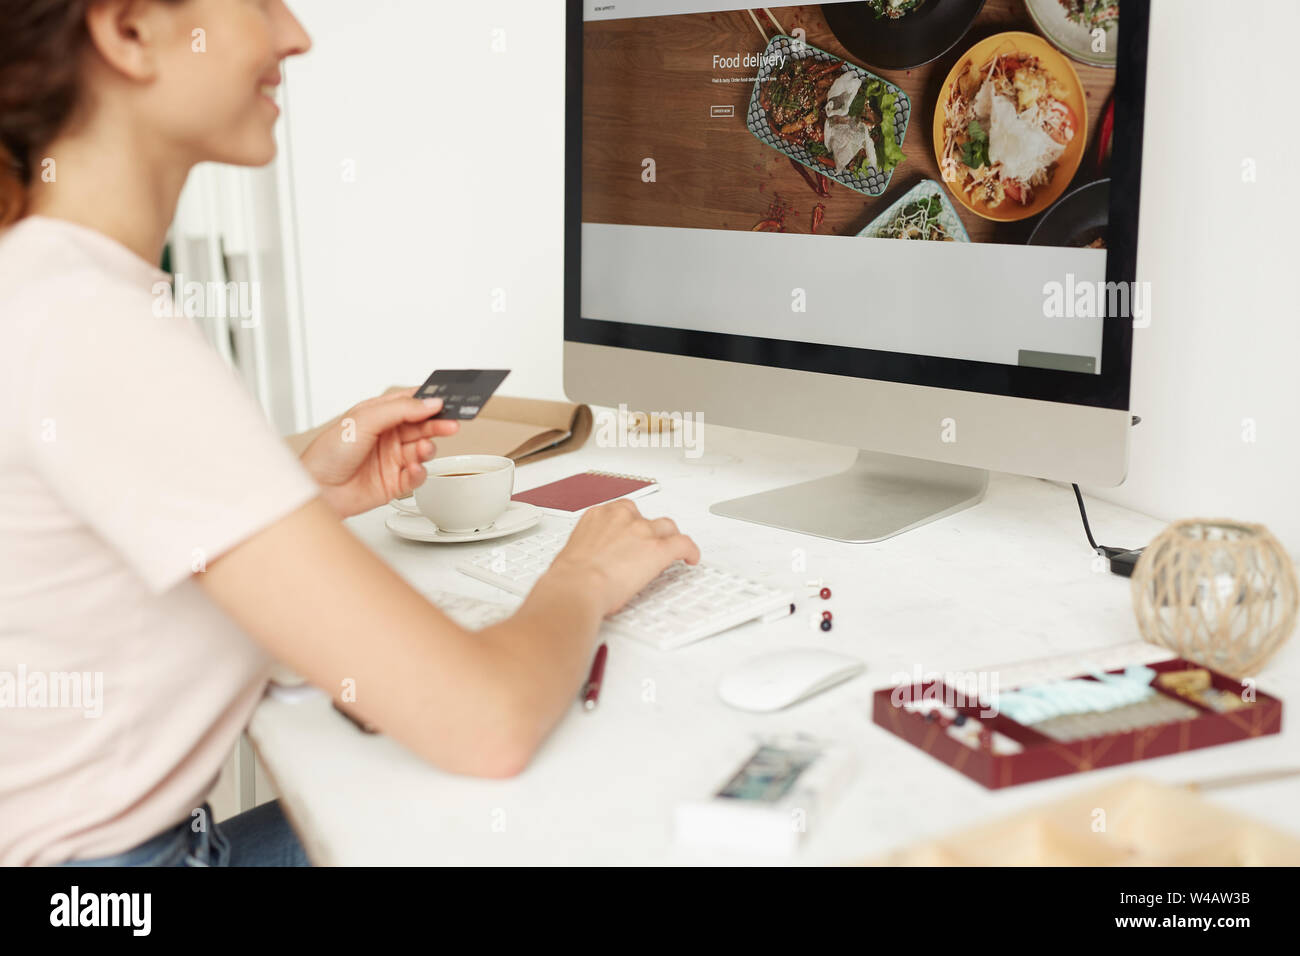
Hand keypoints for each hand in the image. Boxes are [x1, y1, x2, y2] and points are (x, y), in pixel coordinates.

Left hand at [300, 389, 458, 517]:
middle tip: (451, 425)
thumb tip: (429, 402)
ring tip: (424, 449)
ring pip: (423, 450)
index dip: (429, 401)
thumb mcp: (364, 420)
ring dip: (428, 449)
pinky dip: (420, 472)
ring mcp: (392, 459)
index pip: (411, 403)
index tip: (448, 401)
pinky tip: (414, 468)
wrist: (318, 489)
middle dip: (438, 424)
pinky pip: (417, 476)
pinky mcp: (395, 482)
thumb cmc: (328, 453)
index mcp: (378, 415)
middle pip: (422, 426)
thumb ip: (399, 410)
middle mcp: (387, 436)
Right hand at [546, 500, 700, 615]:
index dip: (630, 524)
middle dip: (650, 530)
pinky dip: (691, 550)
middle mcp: (622, 518)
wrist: (577, 586)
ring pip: (667, 528)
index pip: (622, 512)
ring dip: (670, 538)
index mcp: (598, 515)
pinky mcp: (659, 548)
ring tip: (673, 549)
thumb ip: (587, 550)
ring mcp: (642, 531)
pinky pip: (684, 544)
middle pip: (646, 518)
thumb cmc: (570, 576)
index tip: (632, 533)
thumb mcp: (573, 552)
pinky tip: (691, 558)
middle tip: (650, 544)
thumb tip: (588, 563)